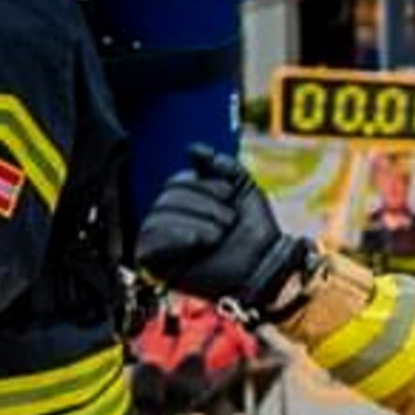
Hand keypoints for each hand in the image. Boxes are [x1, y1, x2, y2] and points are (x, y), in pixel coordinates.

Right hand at [136, 147, 311, 316]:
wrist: (266, 265)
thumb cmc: (256, 230)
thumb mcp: (242, 187)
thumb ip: (220, 164)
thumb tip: (191, 149)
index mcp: (185, 203)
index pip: (176, 182)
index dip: (207, 186)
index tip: (231, 200)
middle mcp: (168, 221)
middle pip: (166, 198)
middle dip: (207, 207)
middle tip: (229, 224)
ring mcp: (161, 243)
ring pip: (159, 217)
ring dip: (200, 225)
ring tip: (219, 238)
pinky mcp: (157, 265)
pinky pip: (149, 242)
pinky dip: (178, 237)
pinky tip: (198, 243)